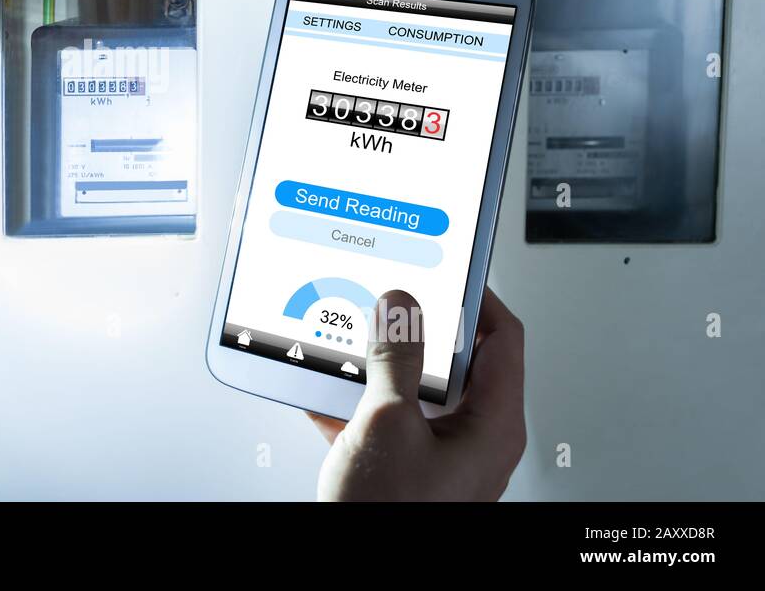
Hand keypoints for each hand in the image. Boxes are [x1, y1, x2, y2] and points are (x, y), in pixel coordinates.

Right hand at [309, 287, 525, 500]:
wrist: (362, 570)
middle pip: (458, 362)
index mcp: (493, 427)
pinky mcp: (411, 467)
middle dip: (419, 330)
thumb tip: (399, 307)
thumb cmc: (390, 515)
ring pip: (419, 389)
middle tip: (392, 304)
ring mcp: (443, 454)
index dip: (477, 297)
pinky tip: (329, 392)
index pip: (502, 339)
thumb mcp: (387, 423)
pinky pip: (392, 419)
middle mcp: (476, 441)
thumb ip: (394, 359)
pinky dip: (362, 402)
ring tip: (353, 346)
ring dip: (382, 367)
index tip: (447, 272)